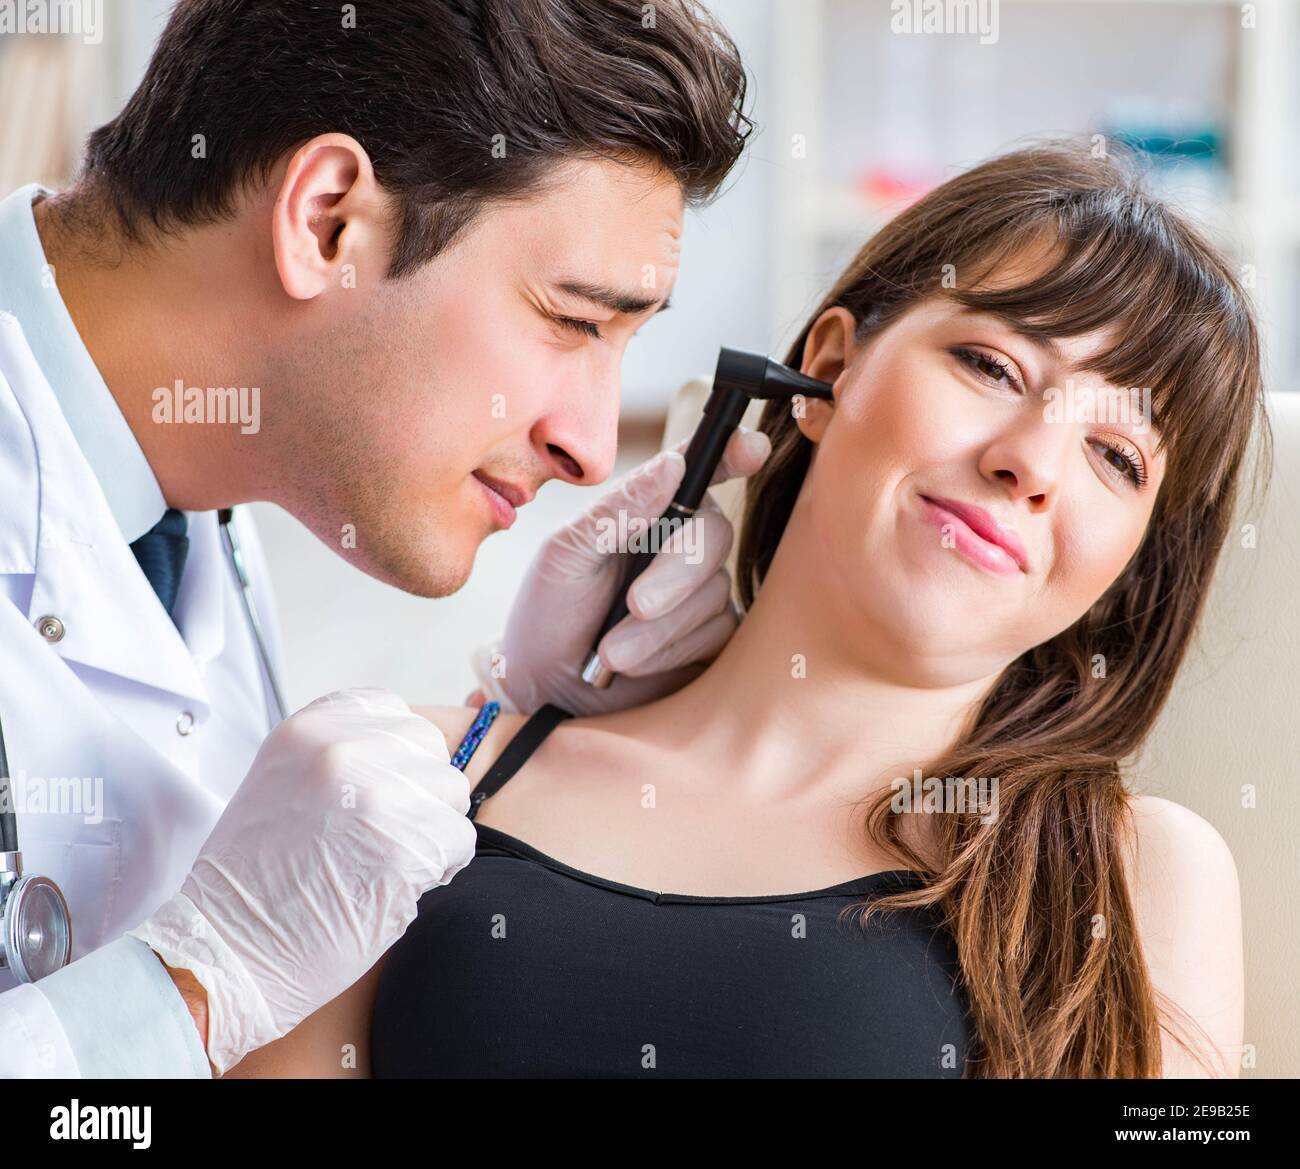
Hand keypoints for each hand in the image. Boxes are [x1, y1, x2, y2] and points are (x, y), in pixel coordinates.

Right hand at [128, 688, 476, 1074]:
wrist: (224, 953)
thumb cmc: (253, 881)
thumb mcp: (280, 783)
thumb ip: (338, 758)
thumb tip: (406, 755)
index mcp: (307, 729)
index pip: (392, 711)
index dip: (398, 755)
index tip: (380, 789)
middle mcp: (340, 750)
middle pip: (429, 747)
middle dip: (420, 790)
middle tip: (385, 833)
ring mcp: (374, 795)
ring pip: (451, 791)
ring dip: (432, 828)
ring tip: (387, 861)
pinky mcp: (403, 845)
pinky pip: (459, 839)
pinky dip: (441, 867)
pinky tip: (398, 885)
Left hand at [480, 426, 770, 716]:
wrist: (545, 686)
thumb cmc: (550, 610)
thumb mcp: (567, 553)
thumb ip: (618, 510)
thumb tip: (672, 465)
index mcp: (651, 508)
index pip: (699, 469)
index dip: (731, 454)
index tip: (750, 448)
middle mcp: (685, 543)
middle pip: (713, 537)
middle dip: (673, 575)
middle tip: (634, 605)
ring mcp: (703, 591)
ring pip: (712, 594)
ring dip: (658, 628)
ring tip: (610, 652)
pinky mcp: (712, 638)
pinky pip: (716, 636)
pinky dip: (669, 651)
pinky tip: (633, 664)